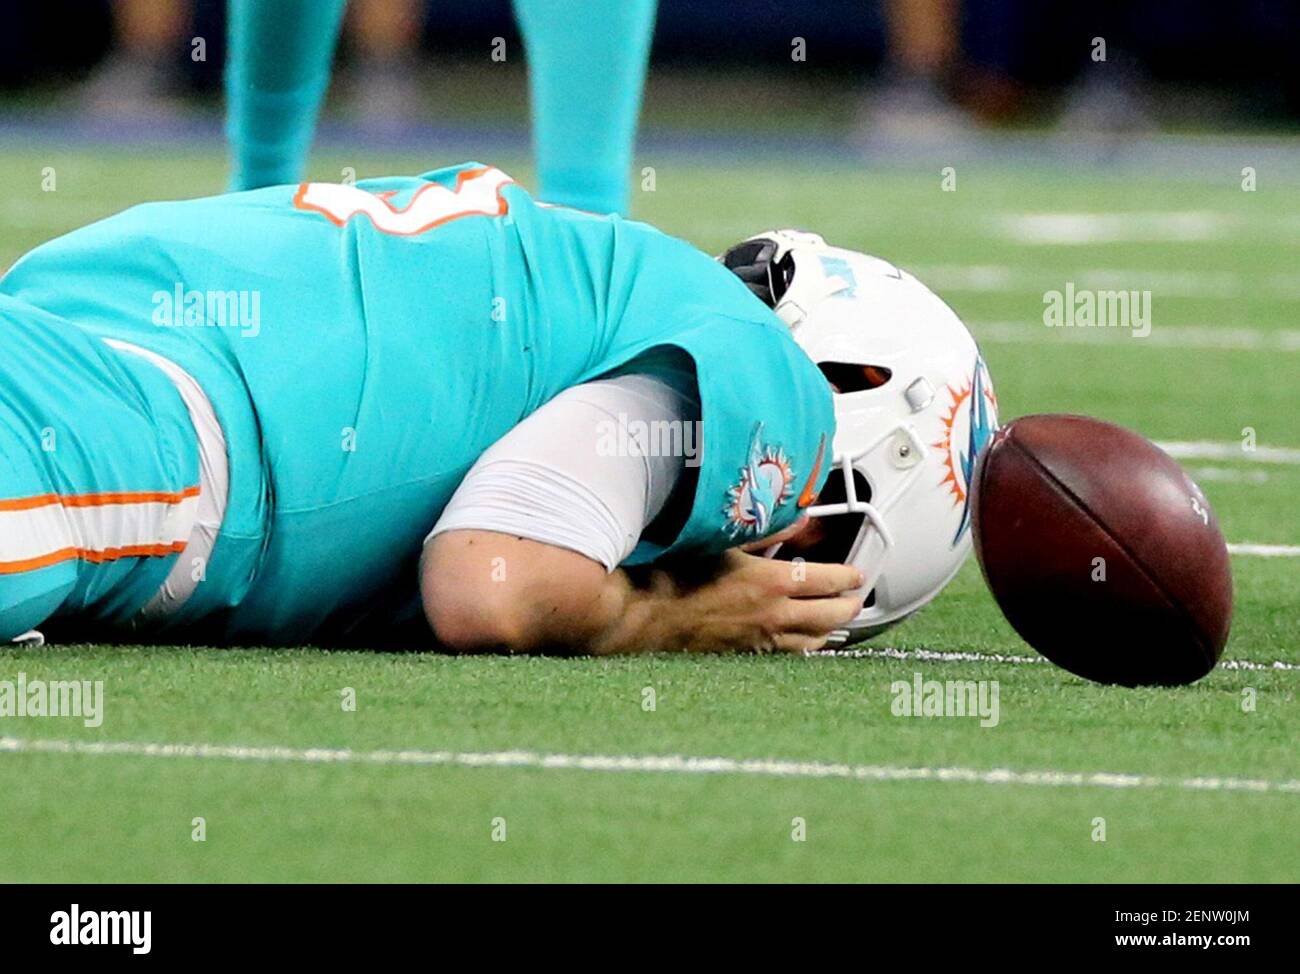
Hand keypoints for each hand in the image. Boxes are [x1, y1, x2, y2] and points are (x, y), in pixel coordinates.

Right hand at [620, 517, 865, 654]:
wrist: (644, 615)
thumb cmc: (673, 575)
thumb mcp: (722, 541)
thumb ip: (764, 530)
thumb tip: (794, 519)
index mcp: (772, 583)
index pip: (830, 581)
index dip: (849, 576)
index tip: (856, 572)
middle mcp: (773, 616)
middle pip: (831, 616)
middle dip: (849, 605)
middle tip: (856, 597)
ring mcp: (760, 640)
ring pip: (813, 641)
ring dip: (830, 629)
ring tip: (836, 620)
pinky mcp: (745, 655)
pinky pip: (788, 654)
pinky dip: (803, 646)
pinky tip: (801, 641)